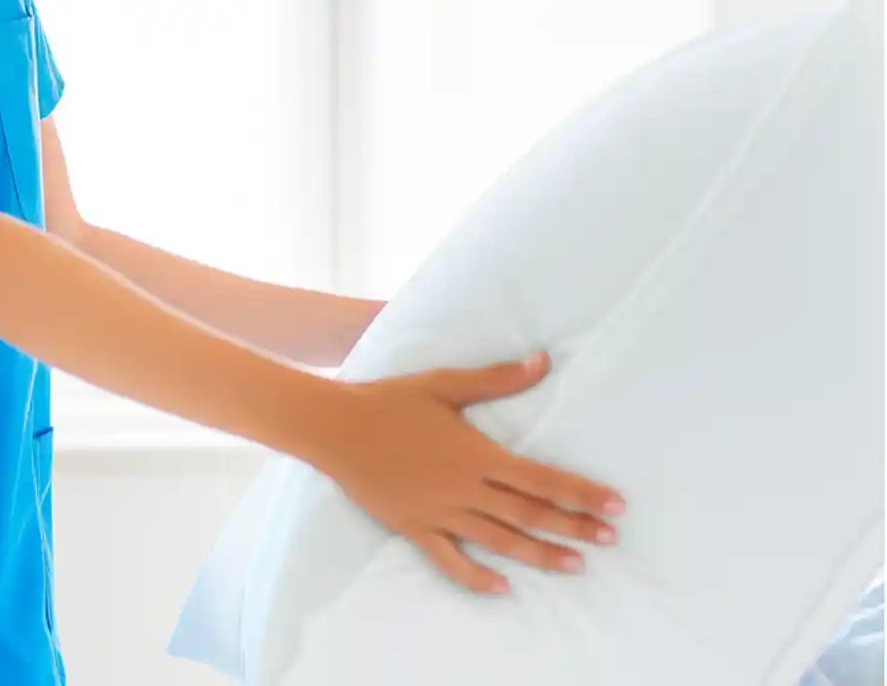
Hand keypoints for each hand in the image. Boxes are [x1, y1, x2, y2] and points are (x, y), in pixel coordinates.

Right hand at [318, 353, 623, 594]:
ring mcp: (439, 513)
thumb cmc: (390, 401)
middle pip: (529, 513)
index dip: (581, 493)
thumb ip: (496, 379)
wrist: (335, 428)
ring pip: (498, 540)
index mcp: (476, 454)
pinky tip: (503, 588)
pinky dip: (476, 577)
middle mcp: (464, 489)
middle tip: (609, 539)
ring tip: (575, 565)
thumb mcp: (444, 385)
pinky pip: (449, 560)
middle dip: (573, 526)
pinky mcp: (414, 527)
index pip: (541, 478)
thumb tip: (543, 361)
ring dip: (539, 554)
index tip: (614, 505)